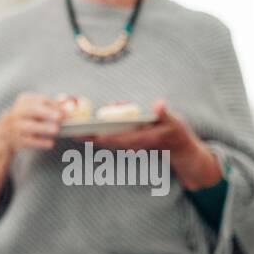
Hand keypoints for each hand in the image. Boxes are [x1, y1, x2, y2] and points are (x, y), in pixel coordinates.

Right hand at [0, 92, 63, 151]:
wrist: (5, 133)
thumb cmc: (28, 118)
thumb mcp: (35, 107)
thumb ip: (52, 106)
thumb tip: (70, 105)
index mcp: (25, 100)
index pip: (41, 100)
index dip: (54, 105)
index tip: (65, 111)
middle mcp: (18, 112)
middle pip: (32, 110)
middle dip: (47, 113)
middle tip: (60, 117)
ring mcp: (16, 126)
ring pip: (29, 126)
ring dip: (43, 128)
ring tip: (56, 129)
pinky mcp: (18, 140)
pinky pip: (29, 141)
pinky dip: (40, 142)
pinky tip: (50, 143)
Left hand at [85, 99, 222, 188]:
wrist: (179, 150)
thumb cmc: (177, 133)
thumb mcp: (174, 122)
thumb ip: (165, 113)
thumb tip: (159, 104)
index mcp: (144, 138)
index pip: (123, 139)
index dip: (108, 137)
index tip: (94, 135)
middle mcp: (134, 144)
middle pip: (110, 142)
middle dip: (93, 138)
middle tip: (74, 133)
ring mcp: (130, 146)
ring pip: (108, 143)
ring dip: (92, 138)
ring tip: (75, 132)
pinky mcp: (128, 144)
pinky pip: (110, 141)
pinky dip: (98, 137)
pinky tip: (86, 132)